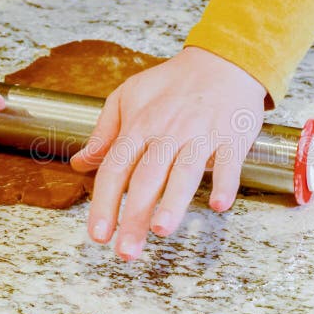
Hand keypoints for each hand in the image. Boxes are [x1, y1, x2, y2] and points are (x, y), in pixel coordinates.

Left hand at [70, 47, 265, 260]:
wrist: (223, 61)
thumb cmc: (173, 83)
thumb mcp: (129, 96)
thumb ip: (104, 132)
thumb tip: (80, 163)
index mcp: (140, 124)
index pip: (116, 167)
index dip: (105, 202)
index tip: (98, 234)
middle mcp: (169, 131)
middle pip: (147, 178)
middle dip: (134, 216)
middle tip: (126, 252)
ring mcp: (202, 134)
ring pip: (185, 172)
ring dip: (173, 202)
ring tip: (161, 231)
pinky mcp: (233, 137)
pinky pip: (230, 163)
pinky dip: (226, 183)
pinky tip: (219, 205)